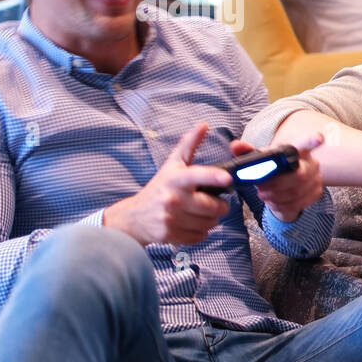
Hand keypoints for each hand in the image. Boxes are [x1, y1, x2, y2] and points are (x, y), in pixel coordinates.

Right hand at [103, 122, 232, 245]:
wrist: (134, 217)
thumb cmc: (159, 188)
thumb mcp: (172, 164)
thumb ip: (189, 145)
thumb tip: (203, 125)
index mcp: (176, 179)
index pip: (197, 176)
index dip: (213, 177)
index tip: (227, 178)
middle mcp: (173, 199)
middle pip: (214, 207)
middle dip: (218, 206)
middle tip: (210, 202)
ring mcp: (171, 219)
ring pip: (210, 223)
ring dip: (210, 219)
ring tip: (198, 212)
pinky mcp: (171, 235)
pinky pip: (201, 236)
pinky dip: (200, 232)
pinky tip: (190, 224)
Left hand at [229, 133, 324, 222]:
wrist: (282, 188)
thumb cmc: (272, 169)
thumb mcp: (259, 160)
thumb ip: (247, 152)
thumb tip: (236, 145)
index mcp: (297, 150)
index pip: (305, 144)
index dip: (311, 141)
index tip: (318, 138)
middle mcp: (311, 163)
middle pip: (299, 175)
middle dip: (277, 184)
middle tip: (262, 188)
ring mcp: (316, 179)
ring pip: (297, 192)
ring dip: (276, 196)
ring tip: (265, 195)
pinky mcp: (316, 193)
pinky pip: (299, 203)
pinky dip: (282, 205)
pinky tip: (276, 201)